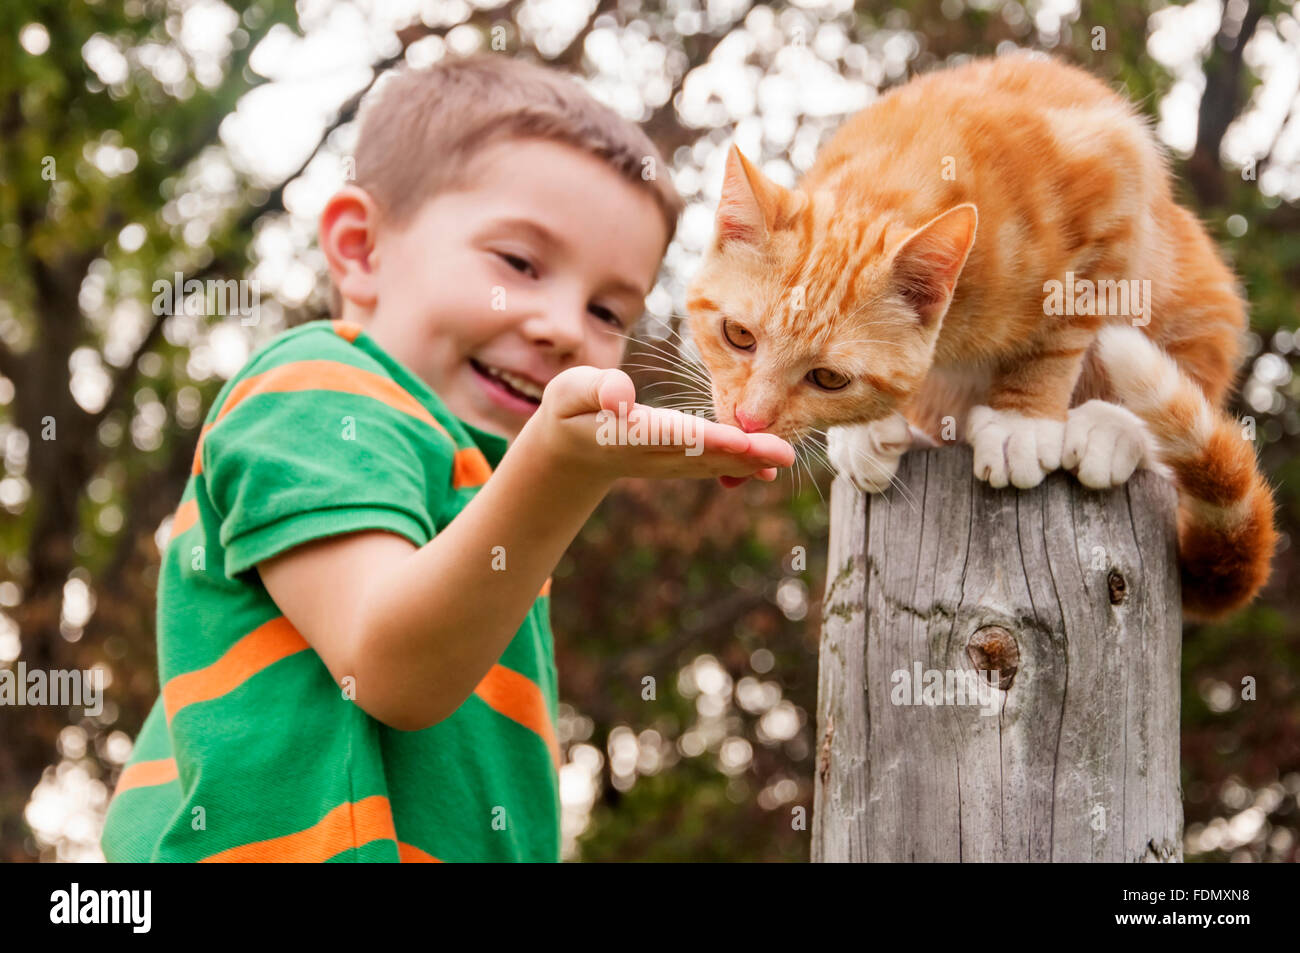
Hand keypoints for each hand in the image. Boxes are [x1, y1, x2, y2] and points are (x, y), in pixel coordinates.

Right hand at [527, 366, 794, 486]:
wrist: (569, 450)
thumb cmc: (570, 409)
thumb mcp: (569, 392)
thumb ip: (594, 389)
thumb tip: (620, 395)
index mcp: (624, 434)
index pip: (670, 435)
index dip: (706, 438)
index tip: (739, 440)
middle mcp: (649, 455)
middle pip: (701, 454)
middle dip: (743, 454)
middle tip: (782, 453)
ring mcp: (662, 464)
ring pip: (709, 464)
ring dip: (747, 462)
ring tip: (783, 459)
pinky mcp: (672, 464)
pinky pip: (708, 467)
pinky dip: (737, 466)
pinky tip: (766, 467)